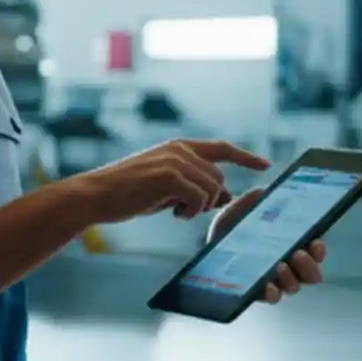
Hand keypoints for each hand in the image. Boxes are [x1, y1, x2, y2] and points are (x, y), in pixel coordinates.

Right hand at [65, 140, 269, 223]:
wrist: (96, 194)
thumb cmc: (128, 194)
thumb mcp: (166, 189)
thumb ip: (194, 187)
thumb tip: (226, 197)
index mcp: (178, 147)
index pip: (221, 148)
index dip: (245, 157)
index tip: (265, 165)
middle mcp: (179, 149)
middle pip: (218, 176)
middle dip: (211, 199)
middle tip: (185, 212)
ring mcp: (174, 161)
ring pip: (211, 188)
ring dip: (198, 206)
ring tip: (175, 212)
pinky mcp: (168, 176)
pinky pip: (200, 197)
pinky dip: (191, 210)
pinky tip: (172, 213)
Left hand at [208, 188, 326, 303]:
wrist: (207, 240)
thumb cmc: (232, 223)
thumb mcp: (242, 207)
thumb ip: (254, 198)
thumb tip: (263, 191)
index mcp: (292, 243)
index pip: (315, 250)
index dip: (319, 249)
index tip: (315, 242)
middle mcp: (289, 264)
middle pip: (312, 274)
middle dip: (309, 266)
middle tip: (298, 254)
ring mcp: (275, 280)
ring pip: (294, 286)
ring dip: (291, 278)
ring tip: (280, 266)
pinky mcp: (257, 291)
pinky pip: (272, 298)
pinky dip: (274, 293)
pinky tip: (269, 286)